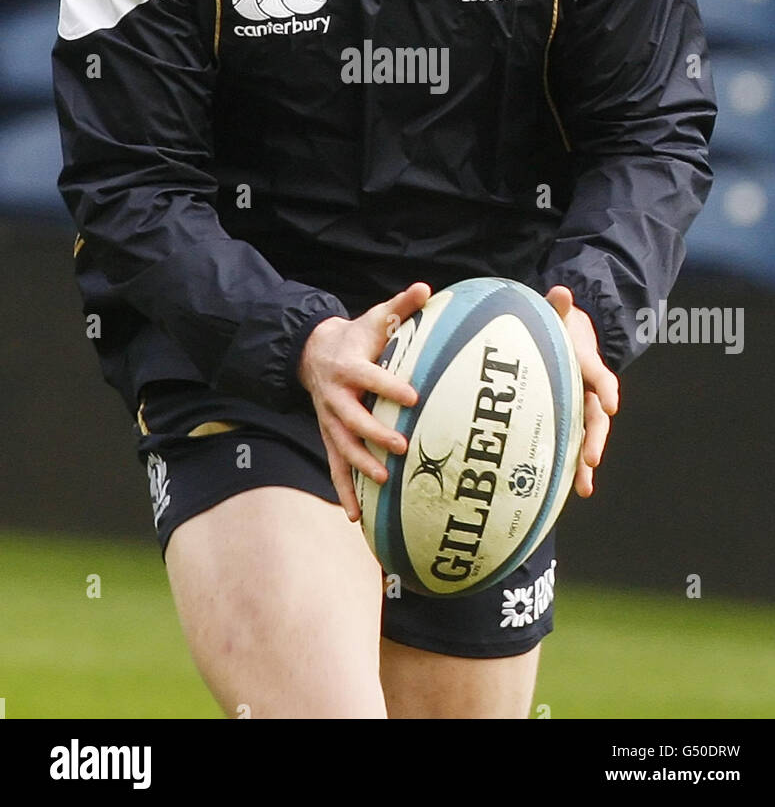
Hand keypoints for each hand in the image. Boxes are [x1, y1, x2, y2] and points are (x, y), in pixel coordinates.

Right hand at [298, 281, 430, 520]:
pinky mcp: (329, 437)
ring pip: (341, 447)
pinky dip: (344, 492)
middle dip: (374, 433)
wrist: (315, 353)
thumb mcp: (375, 318)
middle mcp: (335, 398)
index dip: (389, 385)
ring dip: (360, 466)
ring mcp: (329, 421)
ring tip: (383, 480)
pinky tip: (356, 518)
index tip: (414, 394)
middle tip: (401, 445)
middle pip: (352, 418)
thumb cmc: (356, 337)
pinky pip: (336, 468)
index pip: (370, 378)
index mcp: (349, 368)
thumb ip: (401, 306)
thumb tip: (427, 288)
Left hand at [545, 285, 618, 497]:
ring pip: (587, 436)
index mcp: (586, 363)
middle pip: (595, 416)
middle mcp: (588, 389)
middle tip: (592, 459)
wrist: (569, 334)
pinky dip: (571, 465)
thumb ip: (558, 307)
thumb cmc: (560, 326)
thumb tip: (561, 291)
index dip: (605, 388)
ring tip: (584, 488)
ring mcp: (580, 406)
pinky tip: (569, 489)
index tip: (610, 404)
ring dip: (586, 461)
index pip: (600, 375)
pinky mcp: (569, 418)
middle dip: (594, 438)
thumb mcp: (559, 315)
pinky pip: (571, 442)